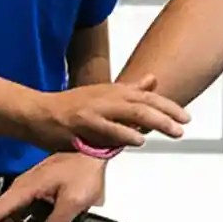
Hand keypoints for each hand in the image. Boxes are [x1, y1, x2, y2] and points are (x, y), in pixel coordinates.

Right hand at [0, 153, 105, 221]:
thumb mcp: (73, 200)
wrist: (94, 148)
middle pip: (4, 217)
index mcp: (26, 188)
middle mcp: (24, 186)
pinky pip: (28, 208)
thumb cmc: (83, 165)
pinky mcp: (41, 187)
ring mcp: (32, 186)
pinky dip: (30, 221)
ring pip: (16, 213)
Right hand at [30, 74, 189, 151]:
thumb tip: (152, 81)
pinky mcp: (82, 125)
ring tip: (173, 132)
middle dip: (167, 114)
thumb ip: (130, 90)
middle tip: (184, 125)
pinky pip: (107, 130)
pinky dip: (125, 134)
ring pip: (130, 114)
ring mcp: (94, 111)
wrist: (37, 113)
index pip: (147, 97)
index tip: (185, 116)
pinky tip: (139, 140)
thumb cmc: (70, 107)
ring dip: (155, 123)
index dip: (168, 106)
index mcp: (113, 92)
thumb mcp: (103, 94)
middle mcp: (107, 98)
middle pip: (144, 104)